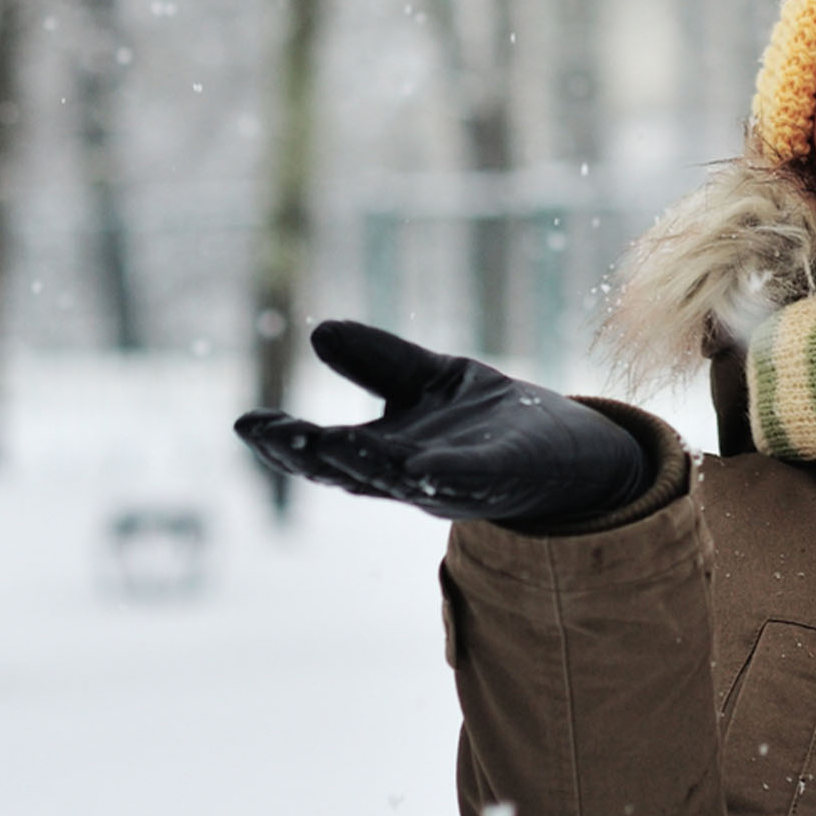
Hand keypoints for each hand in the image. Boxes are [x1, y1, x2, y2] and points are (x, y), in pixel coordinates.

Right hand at [235, 320, 648, 525]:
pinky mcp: (499, 479)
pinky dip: (440, 475)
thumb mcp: (430, 380)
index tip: (245, 424)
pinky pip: (466, 479)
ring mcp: (453, 483)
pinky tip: (417, 467)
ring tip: (325, 444)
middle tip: (267, 435)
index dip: (286, 442)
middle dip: (308, 454)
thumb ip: (378, 362)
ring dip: (361, 465)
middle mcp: (411, 475)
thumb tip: (319, 331)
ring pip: (397, 479)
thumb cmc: (493, 418)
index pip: (326, 449)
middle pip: (349, 470)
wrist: (570, 449)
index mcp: (388, 452)